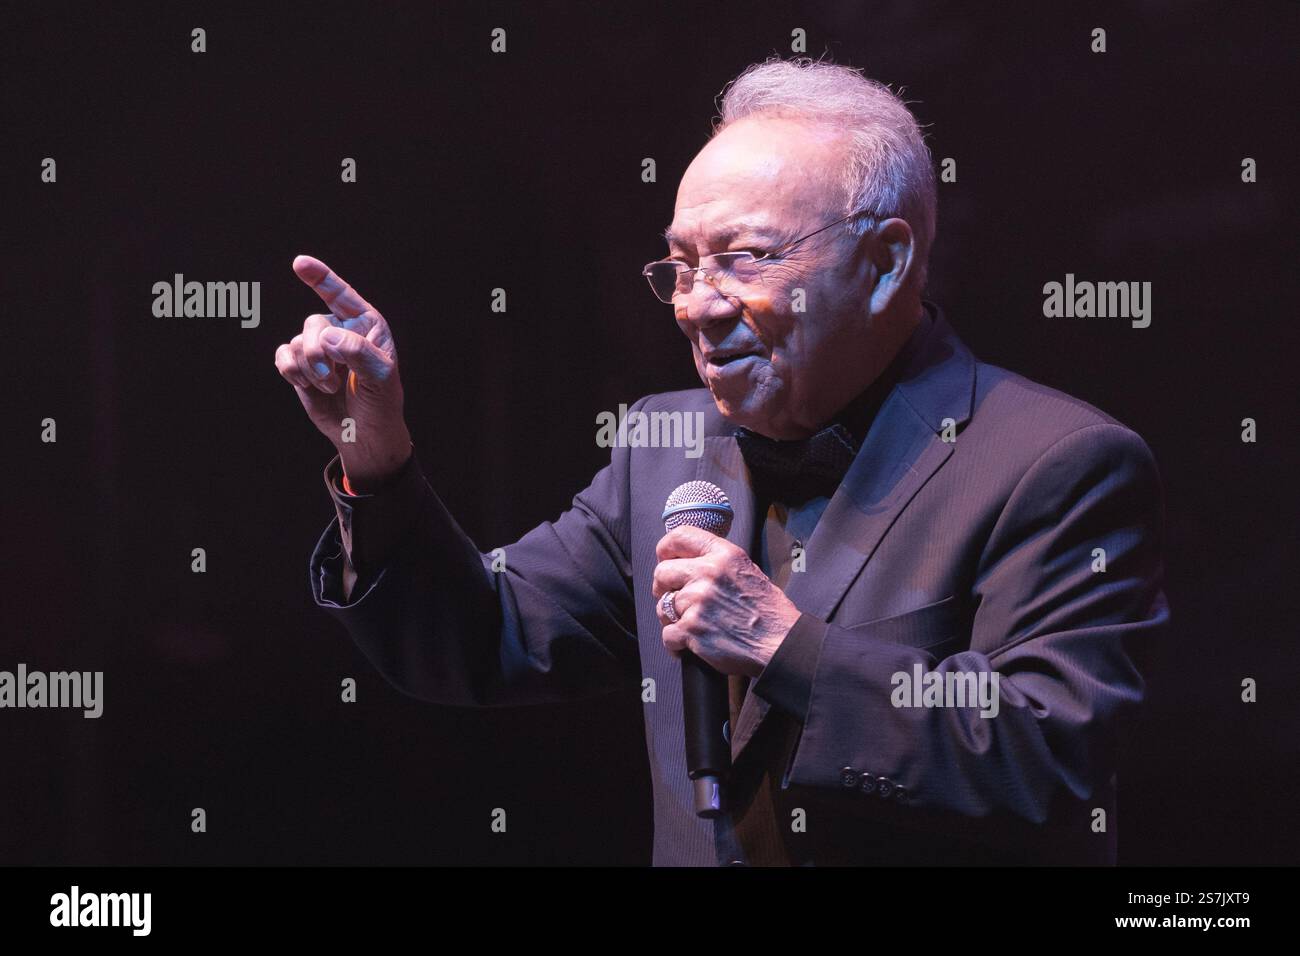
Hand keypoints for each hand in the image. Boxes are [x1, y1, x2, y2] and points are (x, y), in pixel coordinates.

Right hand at [275, 256, 411, 489]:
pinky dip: (291, 371)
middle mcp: (340, 329)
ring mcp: (319, 347)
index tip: (300, 263)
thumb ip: (358, 353)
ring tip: (331, 386)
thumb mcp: (381, 378)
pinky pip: (283, 356)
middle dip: (318, 353)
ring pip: (297, 343)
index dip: (320, 277)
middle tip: (333, 378)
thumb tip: (327, 336)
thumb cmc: (381, 402)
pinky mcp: (301, 366)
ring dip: (310, 370)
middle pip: (313, 324)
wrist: (364, 433)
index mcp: (365, 324)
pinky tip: (307, 384)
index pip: (341, 295)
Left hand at [652, 525, 800, 677]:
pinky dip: (676, 643)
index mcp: (723, 555)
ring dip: (673, 619)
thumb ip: (717, 562)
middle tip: (675, 600)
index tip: (665, 560)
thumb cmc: (767, 611)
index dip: (665, 550)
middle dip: (663, 588)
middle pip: (662, 572)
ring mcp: (698, 600)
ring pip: (662, 606)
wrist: (781, 642)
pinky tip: (692, 644)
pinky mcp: (692, 628)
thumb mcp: (747, 571)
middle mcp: (709, 573)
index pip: (679, 536)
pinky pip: (667, 634)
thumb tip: (688, 562)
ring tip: (694, 625)